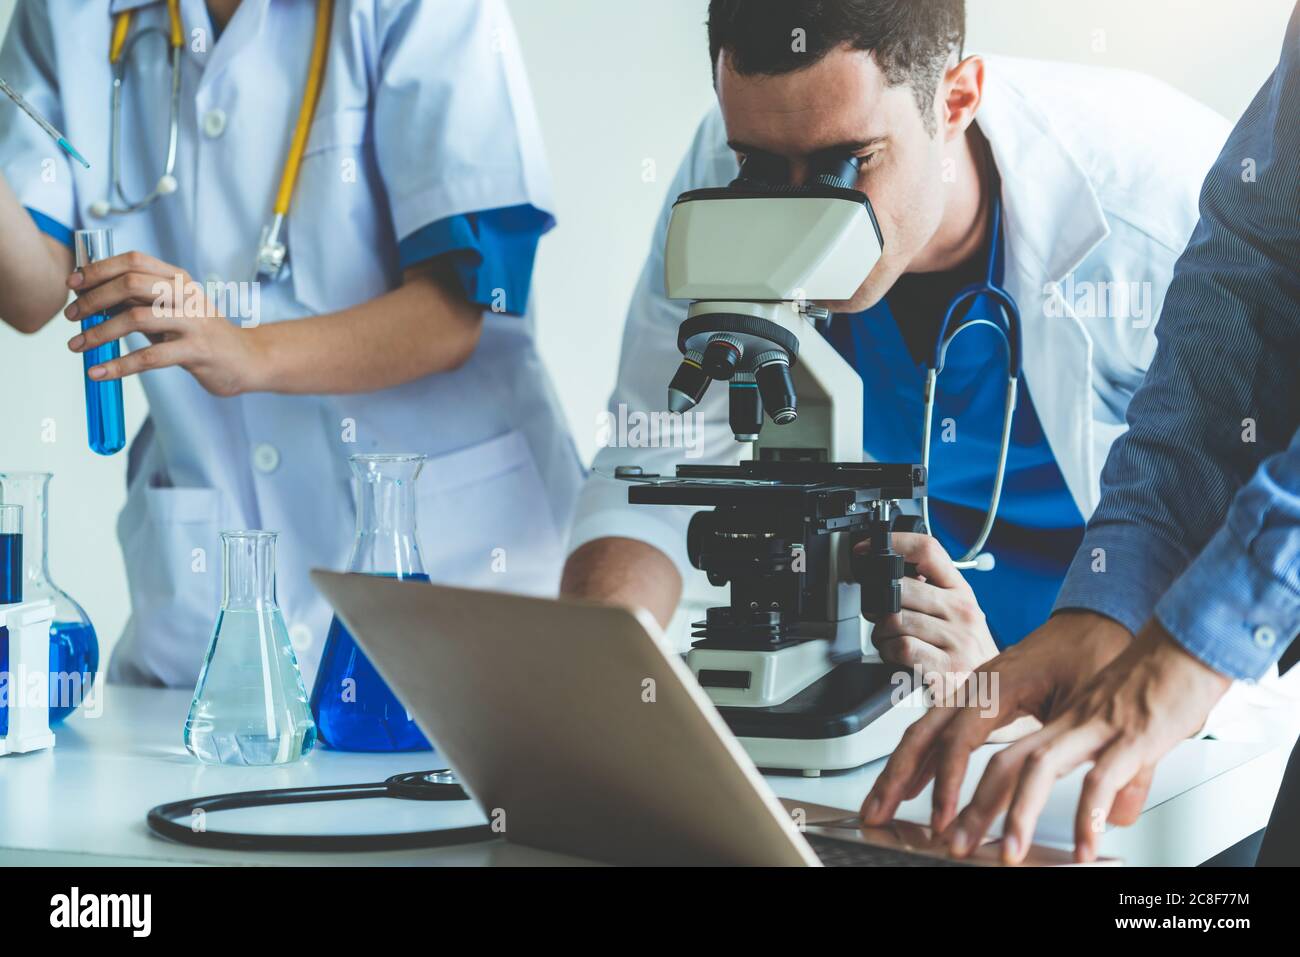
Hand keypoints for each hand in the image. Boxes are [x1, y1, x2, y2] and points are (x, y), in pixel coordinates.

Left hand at [64, 251, 263, 396]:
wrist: (248, 359)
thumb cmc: (204, 334)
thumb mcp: (173, 310)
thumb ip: (140, 301)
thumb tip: (92, 297)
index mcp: (179, 279)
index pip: (134, 261)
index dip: (99, 269)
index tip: (73, 284)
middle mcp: (187, 295)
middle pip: (131, 283)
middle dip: (93, 299)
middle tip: (71, 317)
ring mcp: (194, 322)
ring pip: (137, 317)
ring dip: (100, 332)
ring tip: (78, 346)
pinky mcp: (197, 351)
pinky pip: (151, 357)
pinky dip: (119, 365)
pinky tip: (100, 372)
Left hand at [858, 532, 997, 678]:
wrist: (993, 688)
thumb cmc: (965, 647)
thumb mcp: (955, 610)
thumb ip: (929, 588)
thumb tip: (887, 571)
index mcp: (961, 590)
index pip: (928, 550)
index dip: (894, 543)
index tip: (868, 549)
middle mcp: (963, 610)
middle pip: (902, 588)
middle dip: (878, 602)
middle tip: (877, 613)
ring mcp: (957, 639)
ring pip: (896, 619)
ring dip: (880, 631)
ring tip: (889, 638)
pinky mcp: (947, 667)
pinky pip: (902, 647)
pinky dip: (888, 651)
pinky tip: (895, 654)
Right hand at [861, 610, 1130, 835]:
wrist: (1094, 618)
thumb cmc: (1094, 649)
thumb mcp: (1096, 700)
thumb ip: (1094, 754)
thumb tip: (1113, 809)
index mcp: (1002, 684)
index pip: (960, 737)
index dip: (948, 781)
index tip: (944, 818)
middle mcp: (978, 685)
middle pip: (923, 733)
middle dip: (895, 776)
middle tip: (876, 812)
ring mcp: (974, 690)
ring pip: (923, 732)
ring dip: (898, 771)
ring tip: (879, 806)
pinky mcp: (979, 698)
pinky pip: (938, 731)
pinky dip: (920, 760)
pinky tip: (912, 784)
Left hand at [944, 620, 1229, 863]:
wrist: (1192, 641)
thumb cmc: (1162, 681)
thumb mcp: (1130, 735)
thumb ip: (1120, 778)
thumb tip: (1114, 816)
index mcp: (1063, 723)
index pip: (1005, 758)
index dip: (977, 791)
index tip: (959, 823)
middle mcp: (1070, 724)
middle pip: (1006, 764)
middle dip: (976, 807)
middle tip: (955, 843)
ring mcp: (1098, 728)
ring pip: (1040, 768)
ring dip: (1019, 813)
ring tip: (1009, 853)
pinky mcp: (1134, 736)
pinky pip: (1102, 778)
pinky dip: (1090, 815)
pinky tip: (1085, 846)